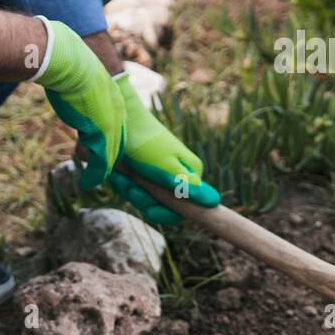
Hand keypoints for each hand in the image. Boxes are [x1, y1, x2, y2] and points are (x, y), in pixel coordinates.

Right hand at [33, 21, 125, 190]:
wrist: (70, 62)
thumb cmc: (66, 64)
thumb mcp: (76, 77)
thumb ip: (75, 87)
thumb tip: (62, 80)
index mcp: (113, 98)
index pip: (116, 127)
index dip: (108, 142)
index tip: (97, 152)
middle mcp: (117, 112)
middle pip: (117, 144)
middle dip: (109, 161)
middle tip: (97, 173)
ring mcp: (112, 124)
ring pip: (110, 156)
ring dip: (99, 170)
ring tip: (90, 179)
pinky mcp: (103, 135)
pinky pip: (102, 163)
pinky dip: (95, 176)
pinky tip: (87, 182)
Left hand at [107, 72, 221, 226]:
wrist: (122, 121)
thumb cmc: (146, 144)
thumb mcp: (167, 167)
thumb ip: (187, 186)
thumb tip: (214, 202)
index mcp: (191, 176)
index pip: (186, 210)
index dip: (168, 213)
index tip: (150, 209)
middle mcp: (179, 178)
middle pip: (163, 207)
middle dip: (144, 199)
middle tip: (132, 185)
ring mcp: (161, 177)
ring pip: (147, 200)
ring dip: (132, 191)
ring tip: (125, 175)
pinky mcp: (145, 176)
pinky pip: (136, 192)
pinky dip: (125, 186)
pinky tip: (120, 174)